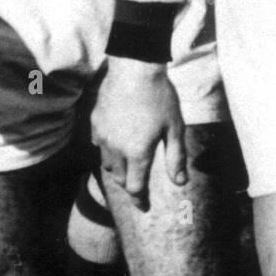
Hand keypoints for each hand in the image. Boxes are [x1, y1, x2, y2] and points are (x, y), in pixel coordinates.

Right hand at [91, 56, 186, 208]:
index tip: (143, 207)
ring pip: (106, 162)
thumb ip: (176, 158)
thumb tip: (181, 183)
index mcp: (137, 153)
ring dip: (117, 169)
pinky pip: (98, 144)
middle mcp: (116, 148)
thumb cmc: (159, 97)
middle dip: (129, 184)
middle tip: (138, 186)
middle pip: (119, 177)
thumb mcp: (174, 128)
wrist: (134, 68)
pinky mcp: (95, 121)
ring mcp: (102, 134)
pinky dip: (107, 150)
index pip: (135, 188)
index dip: (139, 200)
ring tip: (127, 167)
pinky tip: (115, 143)